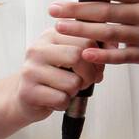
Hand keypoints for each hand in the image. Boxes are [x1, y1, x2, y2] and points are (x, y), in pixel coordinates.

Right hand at [15, 0, 105, 126]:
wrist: (24, 97)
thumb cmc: (53, 75)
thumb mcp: (69, 55)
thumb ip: (91, 48)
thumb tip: (114, 44)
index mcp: (50, 35)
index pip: (84, 37)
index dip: (98, 55)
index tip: (97, 67)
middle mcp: (38, 49)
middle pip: (78, 56)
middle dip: (89, 74)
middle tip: (86, 81)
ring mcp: (31, 70)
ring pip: (72, 81)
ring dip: (76, 91)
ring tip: (66, 90)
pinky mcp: (28, 91)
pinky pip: (61, 99)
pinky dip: (64, 103)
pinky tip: (55, 99)